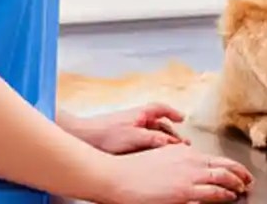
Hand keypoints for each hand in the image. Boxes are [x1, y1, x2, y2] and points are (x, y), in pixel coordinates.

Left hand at [62, 103, 187, 154]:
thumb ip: (155, 139)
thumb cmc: (105, 134)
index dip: (174, 113)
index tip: (182, 118)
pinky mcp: (126, 141)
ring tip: (171, 153)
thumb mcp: (135, 137)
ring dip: (163, 143)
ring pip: (153, 135)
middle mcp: (137, 120)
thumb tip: (171, 143)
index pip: (162, 108)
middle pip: (160, 125)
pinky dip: (152, 149)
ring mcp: (131, 130)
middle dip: (172, 134)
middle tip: (182, 144)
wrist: (84, 139)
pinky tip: (154, 157)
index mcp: (141, 113)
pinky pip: (145, 143)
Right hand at [103, 144, 253, 203]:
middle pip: (225, 165)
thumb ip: (177, 160)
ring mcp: (188, 175)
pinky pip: (212, 192)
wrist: (117, 177)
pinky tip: (231, 196)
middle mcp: (190, 160)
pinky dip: (225, 194)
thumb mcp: (160, 158)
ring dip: (237, 183)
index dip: (231, 165)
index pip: (215, 158)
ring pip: (223, 177)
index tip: (237, 171)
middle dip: (240, 173)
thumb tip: (187, 161)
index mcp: (184, 152)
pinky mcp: (184, 191)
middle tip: (248, 179)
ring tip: (243, 188)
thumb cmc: (133, 170)